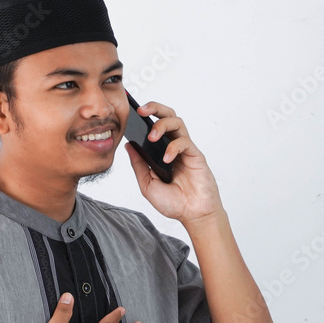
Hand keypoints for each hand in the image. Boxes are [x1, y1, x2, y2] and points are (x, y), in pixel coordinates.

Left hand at [125, 100, 224, 226]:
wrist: (193, 215)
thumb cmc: (173, 202)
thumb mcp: (147, 184)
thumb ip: (138, 164)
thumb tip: (128, 146)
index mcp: (160, 151)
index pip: (153, 126)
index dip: (144, 116)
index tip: (130, 111)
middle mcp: (173, 146)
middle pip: (167, 116)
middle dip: (154, 108)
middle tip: (141, 110)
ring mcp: (185, 149)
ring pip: (177, 122)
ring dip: (162, 125)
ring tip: (152, 136)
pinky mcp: (195, 154)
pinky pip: (184, 141)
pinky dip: (173, 147)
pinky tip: (166, 160)